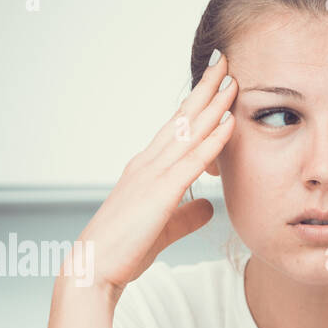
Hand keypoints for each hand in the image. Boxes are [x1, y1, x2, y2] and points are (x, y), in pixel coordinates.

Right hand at [77, 51, 238, 294]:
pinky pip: (192, 160)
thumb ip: (188, 214)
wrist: (96, 267)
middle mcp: (148, 163)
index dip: (197, 103)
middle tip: (224, 61)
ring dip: (213, 104)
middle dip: (205, 89)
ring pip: (188, 131)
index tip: (215, 81)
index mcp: (147, 168)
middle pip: (182, 118)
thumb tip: (209, 206)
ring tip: (232, 80)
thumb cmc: (125, 249)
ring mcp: (152, 175)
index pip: (177, 127)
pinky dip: (212, 139)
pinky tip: (228, 122)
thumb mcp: (165, 227)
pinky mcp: (160, 193)